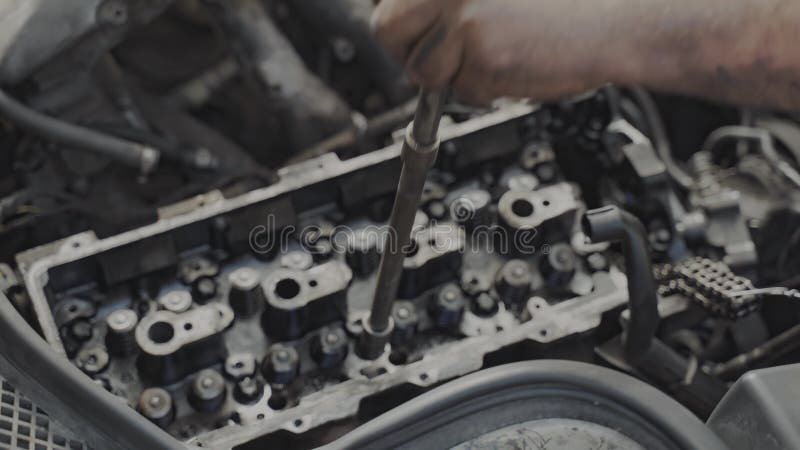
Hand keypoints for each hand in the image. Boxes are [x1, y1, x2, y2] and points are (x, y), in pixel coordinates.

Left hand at [372, 0, 634, 103]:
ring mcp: (463, 14)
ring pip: (424, 72)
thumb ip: (450, 4)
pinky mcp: (482, 50)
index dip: (405, 31)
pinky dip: (487, 90)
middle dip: (417, 55)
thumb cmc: (565, 5)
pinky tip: (516, 65)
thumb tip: (407, 29)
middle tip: (450, 58)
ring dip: (455, 77)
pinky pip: (462, 91)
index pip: (388, 8)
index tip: (421, 40)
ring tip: (496, 57)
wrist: (616, 20)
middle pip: (389, 35)